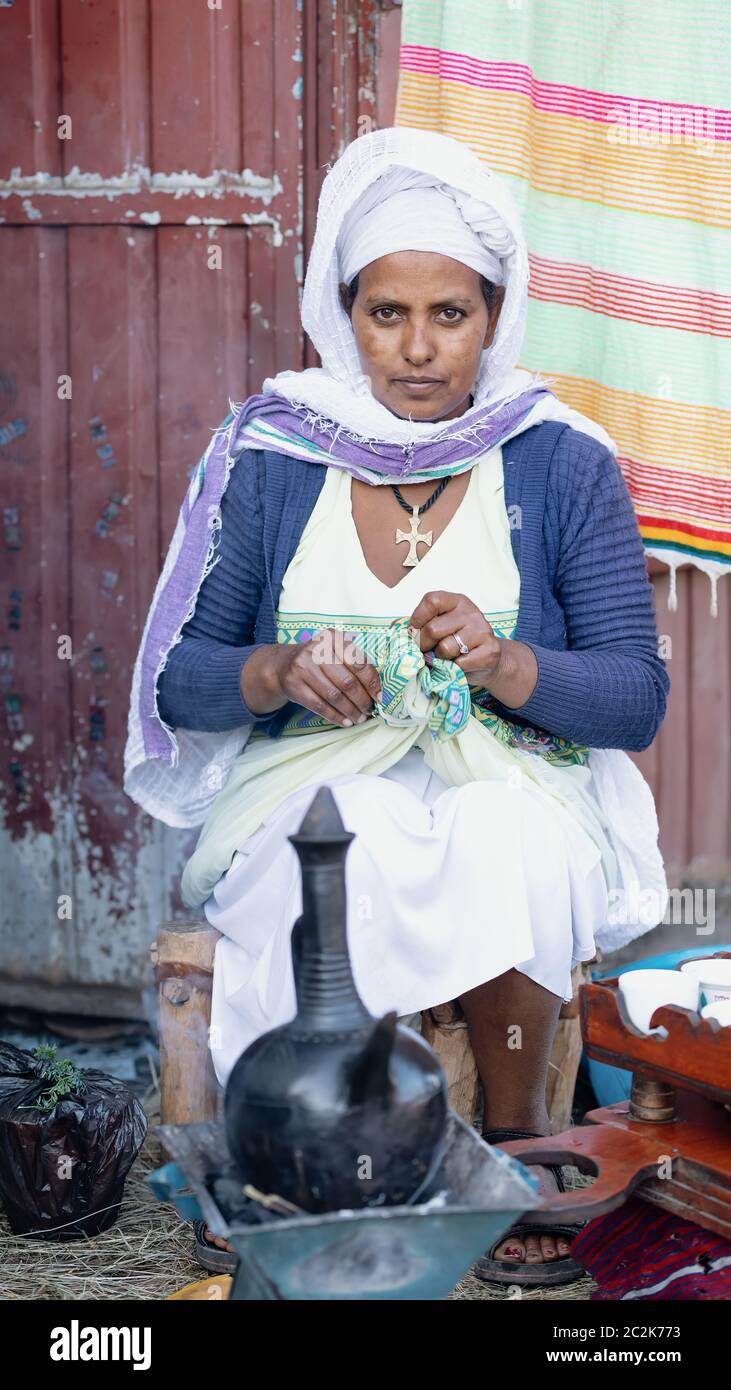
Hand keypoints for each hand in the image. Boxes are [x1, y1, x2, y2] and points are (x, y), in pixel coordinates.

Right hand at [248, 630, 381, 727]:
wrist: (283, 665)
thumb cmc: (319, 660)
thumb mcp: (335, 651)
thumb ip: (355, 664)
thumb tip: (377, 691)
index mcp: (332, 638)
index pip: (359, 663)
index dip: (372, 683)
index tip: (379, 697)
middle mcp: (316, 650)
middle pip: (347, 682)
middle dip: (362, 700)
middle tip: (369, 710)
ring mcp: (302, 667)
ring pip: (334, 696)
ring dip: (350, 711)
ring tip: (359, 718)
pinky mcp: (293, 685)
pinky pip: (319, 706)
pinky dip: (335, 716)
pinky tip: (345, 721)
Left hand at [408, 590, 538, 706]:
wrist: (488, 660)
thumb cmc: (458, 642)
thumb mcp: (442, 625)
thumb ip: (426, 625)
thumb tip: (407, 636)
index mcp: (457, 601)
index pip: (431, 601)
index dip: (417, 619)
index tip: (414, 632)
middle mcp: (471, 612)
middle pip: (433, 629)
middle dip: (423, 645)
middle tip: (427, 651)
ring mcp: (482, 631)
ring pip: (445, 648)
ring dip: (440, 658)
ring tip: (447, 657)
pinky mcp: (490, 651)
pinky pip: (459, 664)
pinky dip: (454, 669)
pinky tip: (460, 664)